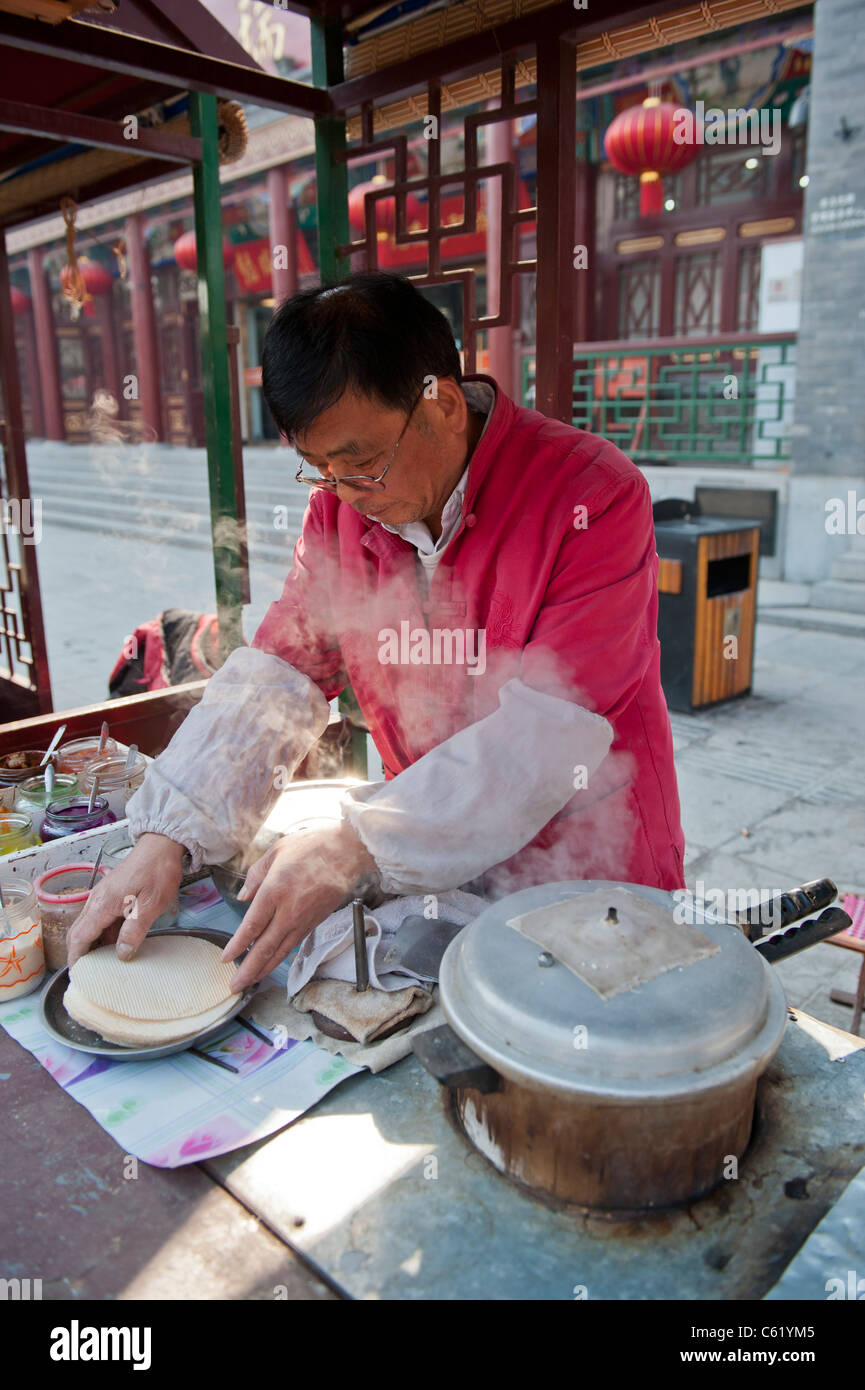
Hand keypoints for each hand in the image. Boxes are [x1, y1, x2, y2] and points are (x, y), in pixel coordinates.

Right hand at [66, 833, 185, 967]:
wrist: (161, 844)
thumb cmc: (157, 872)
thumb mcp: (150, 905)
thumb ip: (134, 931)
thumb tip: (121, 955)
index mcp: (101, 905)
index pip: (79, 937)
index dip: (76, 958)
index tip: (79, 976)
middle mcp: (96, 900)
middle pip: (79, 932)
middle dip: (80, 954)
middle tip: (90, 975)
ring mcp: (103, 896)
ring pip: (90, 926)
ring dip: (93, 944)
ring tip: (104, 965)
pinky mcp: (111, 893)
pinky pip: (101, 918)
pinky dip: (103, 933)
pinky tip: (117, 943)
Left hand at [222, 819, 376, 991]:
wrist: (350, 852)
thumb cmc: (314, 846)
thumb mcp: (277, 850)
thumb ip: (256, 874)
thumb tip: (243, 896)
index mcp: (275, 890)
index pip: (252, 926)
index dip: (238, 945)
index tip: (226, 959)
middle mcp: (289, 911)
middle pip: (266, 947)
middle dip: (248, 970)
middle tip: (234, 986)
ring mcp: (304, 919)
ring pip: (281, 951)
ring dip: (264, 969)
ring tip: (249, 982)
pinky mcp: (315, 922)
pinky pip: (294, 945)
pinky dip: (280, 958)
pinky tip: (272, 963)